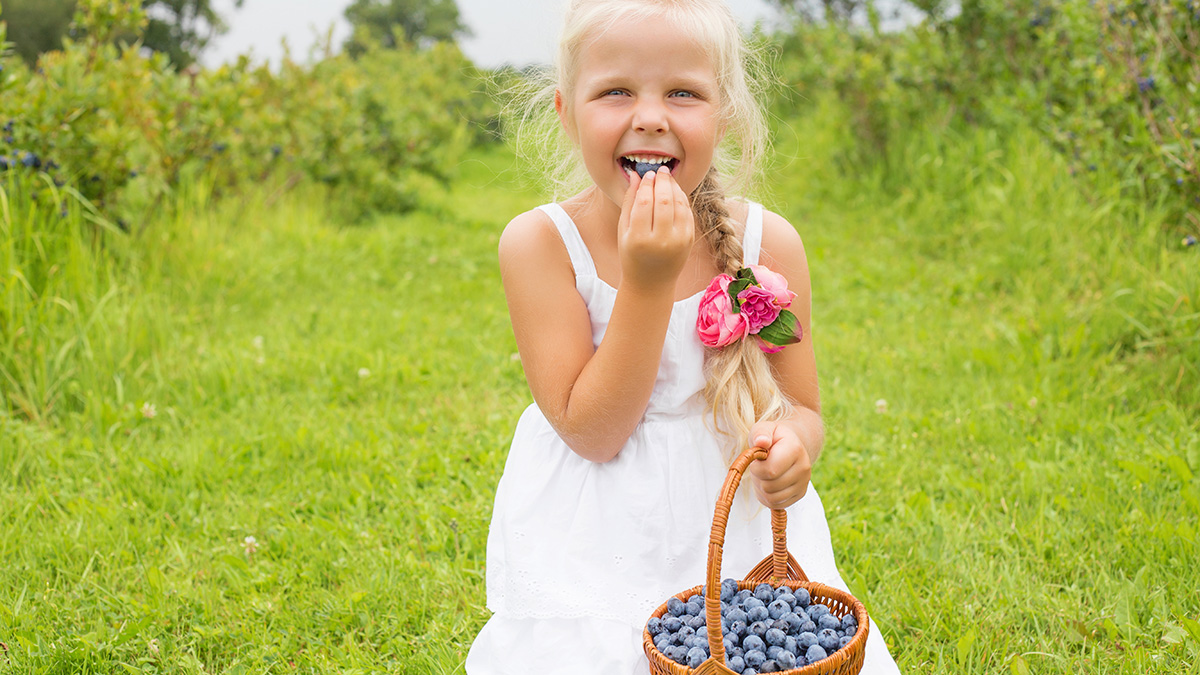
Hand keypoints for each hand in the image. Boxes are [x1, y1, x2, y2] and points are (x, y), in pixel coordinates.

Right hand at [616, 167, 694, 290]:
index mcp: (639, 239)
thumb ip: (629, 201)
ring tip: (667, 178)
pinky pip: (687, 212)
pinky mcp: (689, 240)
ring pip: (679, 204)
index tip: (647, 173)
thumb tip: (635, 174)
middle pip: (664, 200)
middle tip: (660, 171)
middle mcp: (660, 241)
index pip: (644, 202)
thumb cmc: (632, 254)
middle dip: (662, 181)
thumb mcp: (624, 230)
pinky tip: (675, 192)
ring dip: (674, 187)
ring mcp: (678, 241)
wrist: (651, 283)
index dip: (646, 184)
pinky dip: (682, 199)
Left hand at [746, 420, 811, 508]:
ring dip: (760, 488)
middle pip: (769, 486)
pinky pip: (776, 504)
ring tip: (764, 474)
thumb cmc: (772, 437)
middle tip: (760, 466)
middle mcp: (804, 467)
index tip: (757, 459)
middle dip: (757, 477)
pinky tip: (768, 483)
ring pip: (771, 498)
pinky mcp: (800, 494)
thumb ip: (760, 433)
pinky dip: (766, 497)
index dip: (756, 468)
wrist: (790, 445)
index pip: (770, 471)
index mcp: (795, 449)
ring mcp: (804, 483)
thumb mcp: (763, 428)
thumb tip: (761, 441)